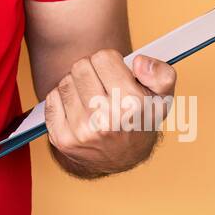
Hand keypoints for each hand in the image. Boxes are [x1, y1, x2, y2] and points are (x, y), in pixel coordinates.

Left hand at [43, 49, 176, 178]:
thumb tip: (139, 62)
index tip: (115, 74)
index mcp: (133, 104)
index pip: (103, 57)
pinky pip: (52, 98)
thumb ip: (161, 73)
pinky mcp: (62, 139)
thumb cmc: (140, 119)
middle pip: (81, 66)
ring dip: (76, 85)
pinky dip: (62, 100)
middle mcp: (107, 119)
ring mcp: (82, 131)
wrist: (122, 157)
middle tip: (101, 86)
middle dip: (91, 71)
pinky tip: (77, 109)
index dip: (110, 63)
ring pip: (65, 81)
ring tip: (91, 98)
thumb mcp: (162, 97)